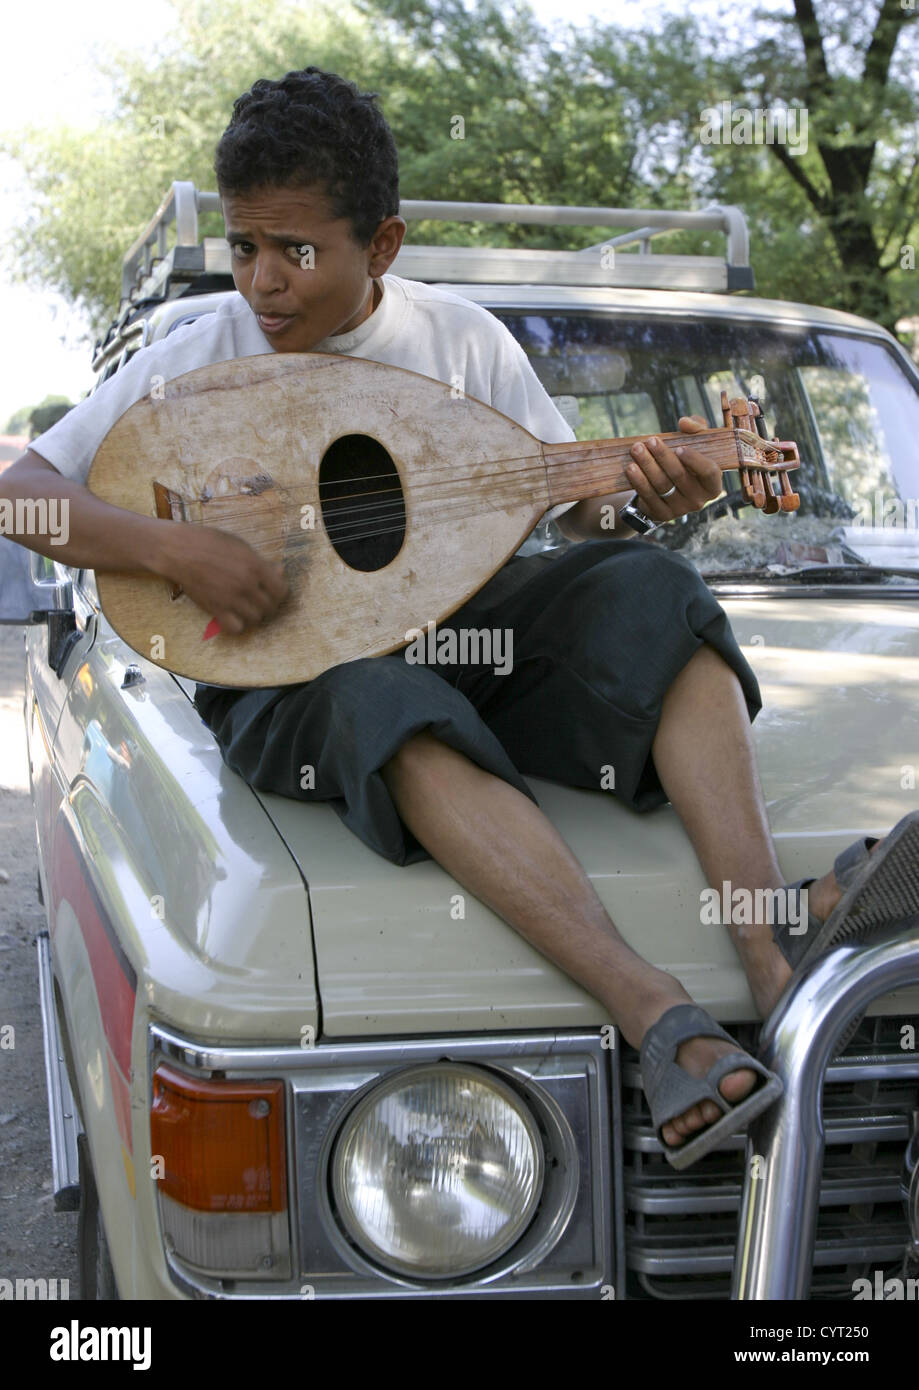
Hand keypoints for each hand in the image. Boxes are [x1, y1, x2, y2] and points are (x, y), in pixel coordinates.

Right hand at [153, 522, 289, 634]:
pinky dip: (237, 625)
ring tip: (245, 607)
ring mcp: (231, 598)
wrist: (179, 550)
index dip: (279, 592)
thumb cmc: (209, 542)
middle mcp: (247, 584)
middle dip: (267, 604)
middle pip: (270, 607)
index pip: (281, 590)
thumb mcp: (240, 546)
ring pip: (256, 619)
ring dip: (253, 614)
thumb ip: (261, 561)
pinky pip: (236, 628)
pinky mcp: (215, 609)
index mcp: (255, 566)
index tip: (272, 591)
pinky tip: (232, 615)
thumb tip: (280, 572)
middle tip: (258, 599)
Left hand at [623, 415, 722, 525]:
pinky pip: (649, 496)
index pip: (709, 472)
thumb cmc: (686, 461)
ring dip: (647, 465)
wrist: (669, 489)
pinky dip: (639, 481)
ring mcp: (680, 510)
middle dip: (663, 456)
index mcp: (712, 484)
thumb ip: (696, 428)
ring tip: (636, 449)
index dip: (695, 460)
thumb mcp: (695, 443)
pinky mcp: (662, 515)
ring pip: (662, 485)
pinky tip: (631, 468)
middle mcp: (699, 500)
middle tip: (649, 440)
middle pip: (679, 476)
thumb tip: (685, 422)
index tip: (680, 448)